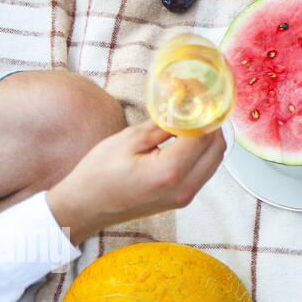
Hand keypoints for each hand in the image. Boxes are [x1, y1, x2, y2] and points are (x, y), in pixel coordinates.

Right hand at [47, 122, 226, 242]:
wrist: (84, 208)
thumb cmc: (98, 175)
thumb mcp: (128, 140)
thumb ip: (163, 124)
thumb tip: (185, 107)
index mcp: (169, 172)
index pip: (203, 135)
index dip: (202, 111)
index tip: (196, 93)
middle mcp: (184, 188)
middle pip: (217, 148)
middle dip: (210, 123)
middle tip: (197, 104)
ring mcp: (186, 197)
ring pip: (215, 160)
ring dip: (209, 138)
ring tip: (192, 119)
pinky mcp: (183, 198)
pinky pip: (205, 170)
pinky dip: (203, 152)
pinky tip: (187, 138)